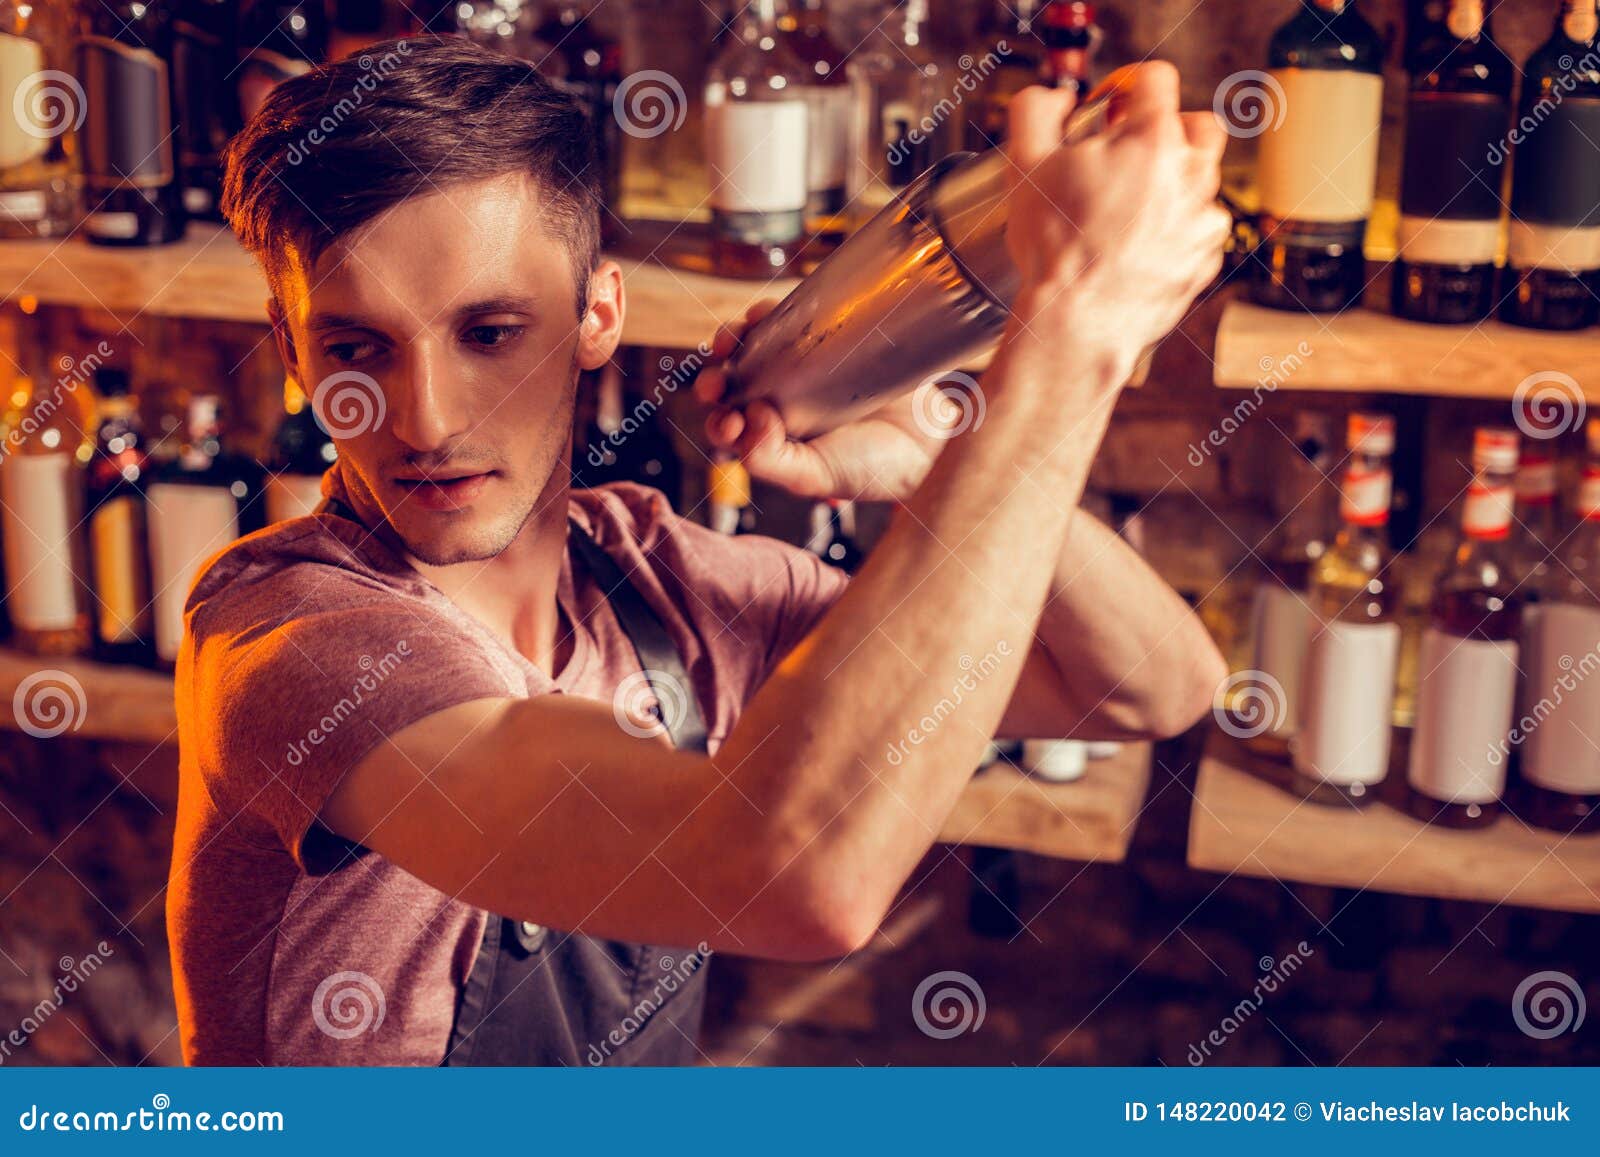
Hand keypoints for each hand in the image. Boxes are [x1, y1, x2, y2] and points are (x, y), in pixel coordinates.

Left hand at [693, 300, 955, 501]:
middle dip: (713, 381)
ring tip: (733, 339)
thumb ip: (775, 463)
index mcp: (770, 442)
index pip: (728, 430)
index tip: (730, 421)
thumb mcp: (820, 477)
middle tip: (716, 383)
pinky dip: (767, 315)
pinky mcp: (820, 338)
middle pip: (730, 385)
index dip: (718, 423)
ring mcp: (797, 369)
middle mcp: (778, 403)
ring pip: (750, 349)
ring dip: (731, 340)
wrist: (931, 435)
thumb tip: (746, 422)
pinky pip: (785, 320)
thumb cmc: (875, 466)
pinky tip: (762, 315)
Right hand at [1002, 62, 1228, 373]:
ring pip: (1202, 180)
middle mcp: (1190, 172)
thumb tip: (1055, 100)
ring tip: (1128, 208)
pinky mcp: (1207, 256)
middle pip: (1199, 124)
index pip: (1156, 80)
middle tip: (1130, 153)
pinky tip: (1140, 245)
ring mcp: (1204, 217)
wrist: (1078, 323)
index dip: (1127, 86)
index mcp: (1151, 138)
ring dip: (1171, 183)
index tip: (1110, 106)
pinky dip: (1176, 230)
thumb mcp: (1025, 165)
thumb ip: (1036, 111)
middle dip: (1168, 129)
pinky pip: (1199, 229)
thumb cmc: (1054, 249)